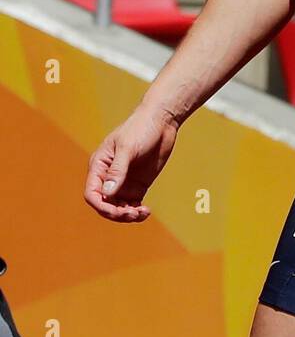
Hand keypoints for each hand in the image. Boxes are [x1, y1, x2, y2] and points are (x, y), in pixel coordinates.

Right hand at [83, 104, 179, 222]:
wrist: (161, 121)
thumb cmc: (140, 129)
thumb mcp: (127, 148)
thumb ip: (117, 171)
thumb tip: (107, 193)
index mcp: (99, 166)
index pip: (92, 194)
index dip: (101, 206)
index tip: (116, 211)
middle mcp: (108, 177)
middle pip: (105, 204)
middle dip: (116, 213)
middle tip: (133, 213)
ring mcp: (123, 182)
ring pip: (119, 208)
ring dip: (127, 215)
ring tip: (142, 213)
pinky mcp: (138, 185)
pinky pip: (133, 204)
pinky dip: (137, 212)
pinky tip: (146, 211)